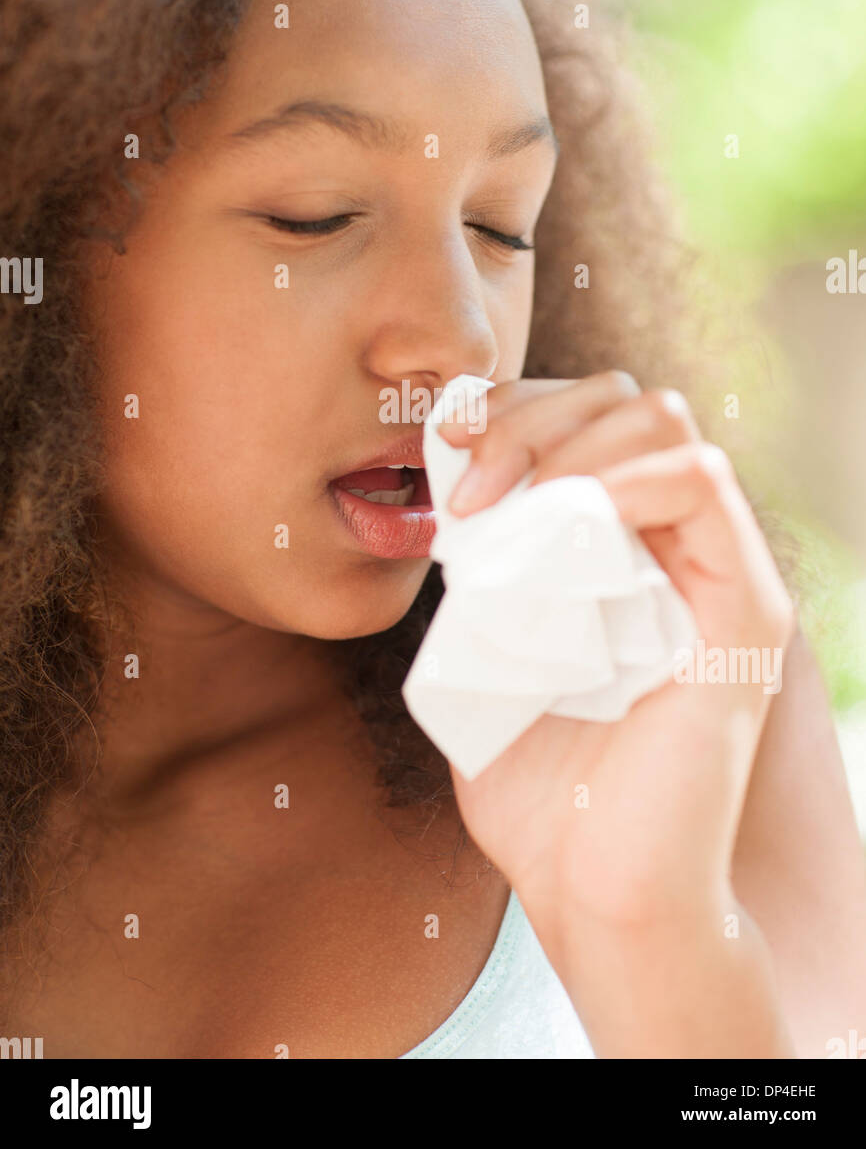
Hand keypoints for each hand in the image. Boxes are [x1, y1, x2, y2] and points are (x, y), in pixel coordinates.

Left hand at [437, 372, 795, 938]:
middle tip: (467, 483)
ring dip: (565, 441)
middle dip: (529, 414)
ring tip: (501, 505)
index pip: (581, 418)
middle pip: (619, 401)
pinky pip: (700, 486)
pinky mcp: (741, 612)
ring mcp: (711, 574)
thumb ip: (482, 569)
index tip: (445, 449)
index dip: (511, 409)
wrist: (591, 891)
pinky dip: (624, 478)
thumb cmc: (538, 791)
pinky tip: (563, 521)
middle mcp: (671, 550)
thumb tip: (446, 490)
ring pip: (661, 423)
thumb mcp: (484, 652)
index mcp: (616, 552)